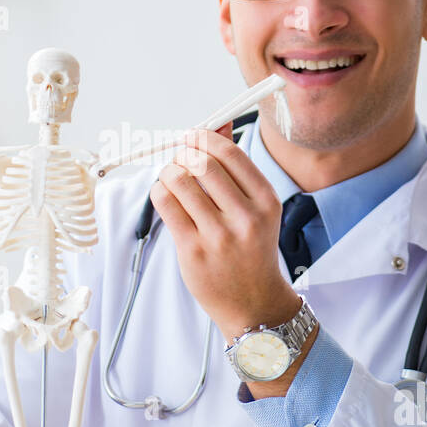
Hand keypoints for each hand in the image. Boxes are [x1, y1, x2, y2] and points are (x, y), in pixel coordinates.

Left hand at [149, 123, 299, 342]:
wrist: (253, 303)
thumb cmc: (251, 248)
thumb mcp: (256, 208)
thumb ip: (237, 166)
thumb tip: (219, 122)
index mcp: (266, 202)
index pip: (229, 154)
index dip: (205, 138)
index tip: (194, 137)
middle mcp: (245, 218)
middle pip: (202, 163)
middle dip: (184, 154)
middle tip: (180, 158)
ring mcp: (218, 236)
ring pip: (179, 180)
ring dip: (169, 172)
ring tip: (172, 178)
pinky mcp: (193, 250)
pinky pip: (166, 204)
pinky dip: (160, 191)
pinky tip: (166, 196)